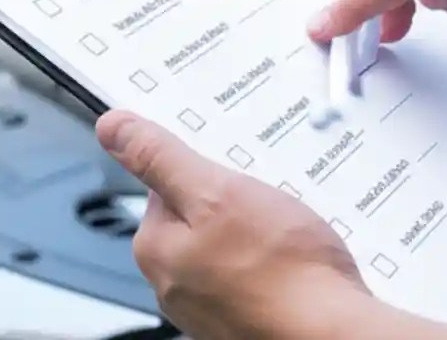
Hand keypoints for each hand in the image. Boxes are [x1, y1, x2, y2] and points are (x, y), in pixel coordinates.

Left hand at [96, 110, 370, 339]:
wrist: (333, 331)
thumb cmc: (284, 271)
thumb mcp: (216, 192)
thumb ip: (161, 159)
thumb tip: (114, 128)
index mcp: (156, 248)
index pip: (165, 186)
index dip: (205, 171)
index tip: (230, 171)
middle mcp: (174, 284)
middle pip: (198, 216)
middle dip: (234, 202)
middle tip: (265, 202)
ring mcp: (210, 306)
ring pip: (229, 245)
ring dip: (257, 233)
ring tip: (286, 233)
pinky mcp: (243, 316)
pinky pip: (253, 273)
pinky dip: (273, 262)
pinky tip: (294, 260)